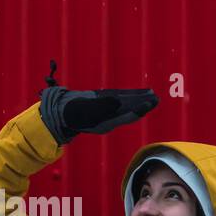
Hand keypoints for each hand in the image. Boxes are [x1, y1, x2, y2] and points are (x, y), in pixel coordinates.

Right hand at [39, 84, 158, 145]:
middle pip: (130, 110)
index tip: (150, 102)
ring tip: (152, 95)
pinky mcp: (101, 103)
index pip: (127, 115)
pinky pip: (118, 99)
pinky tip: (137, 93)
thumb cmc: (71, 112)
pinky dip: (129, 96)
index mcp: (107, 123)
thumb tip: (118, 101)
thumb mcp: (86, 109)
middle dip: (143, 104)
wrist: (58, 113)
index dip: (139, 109)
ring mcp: (105, 111)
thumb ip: (102, 106)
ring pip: (126, 104)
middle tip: (156, 98)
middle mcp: (109, 118)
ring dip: (138, 99)